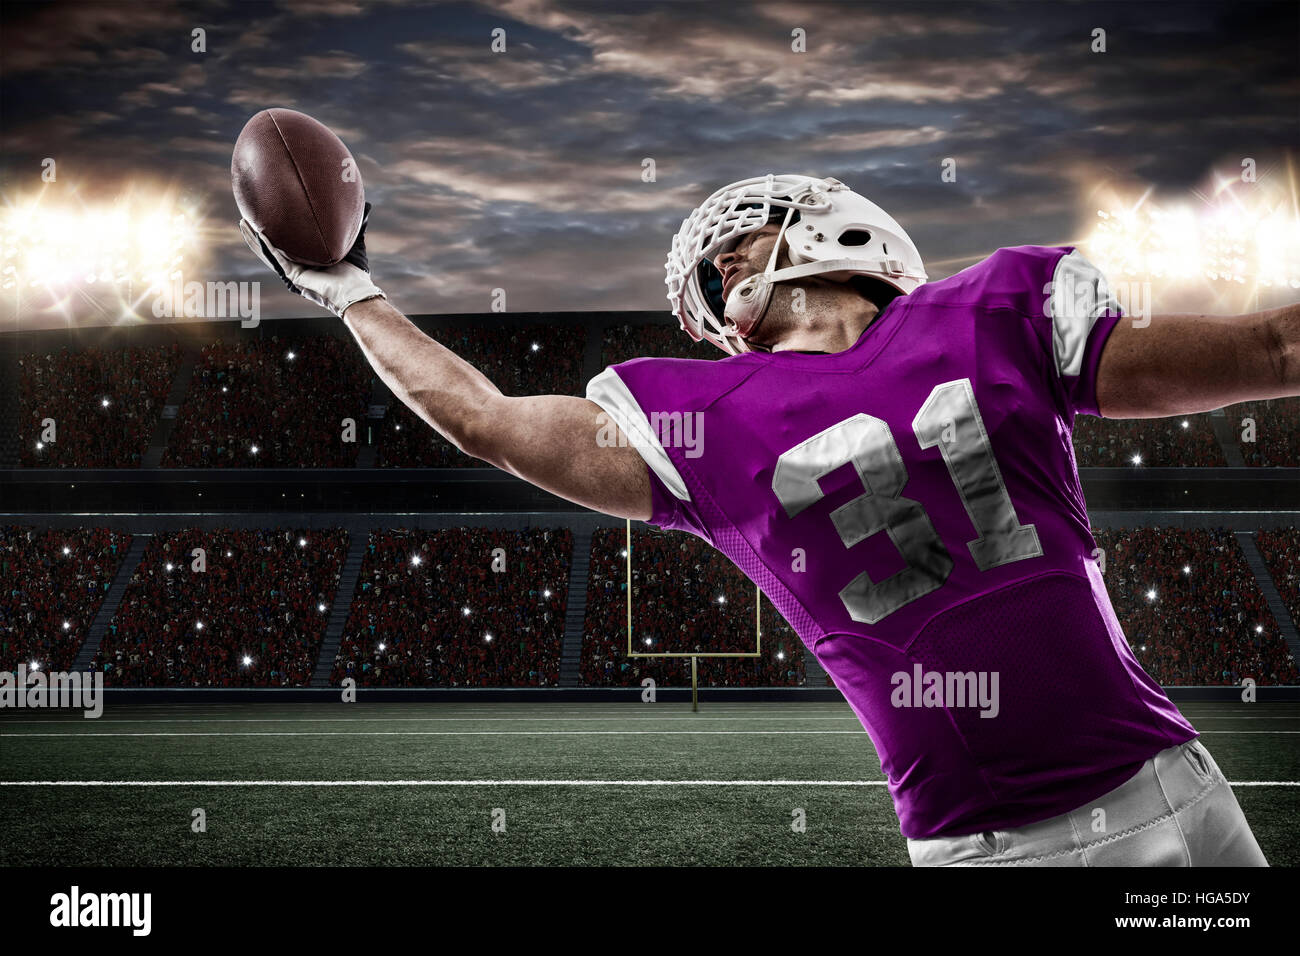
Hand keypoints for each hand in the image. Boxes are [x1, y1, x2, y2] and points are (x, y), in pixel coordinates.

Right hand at [239, 201, 384, 317]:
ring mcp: (294, 272)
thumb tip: (365, 205)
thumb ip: (353, 227)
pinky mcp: (293, 277)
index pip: (288, 241)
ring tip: (243, 223)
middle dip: (257, 231)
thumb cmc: (355, 271)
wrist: (354, 291)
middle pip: (272, 246)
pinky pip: (276, 258)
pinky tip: (257, 232)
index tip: (268, 213)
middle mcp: (298, 265)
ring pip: (268, 252)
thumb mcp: (351, 242)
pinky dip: (266, 245)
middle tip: (246, 216)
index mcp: (308, 258)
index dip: (277, 229)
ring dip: (254, 238)